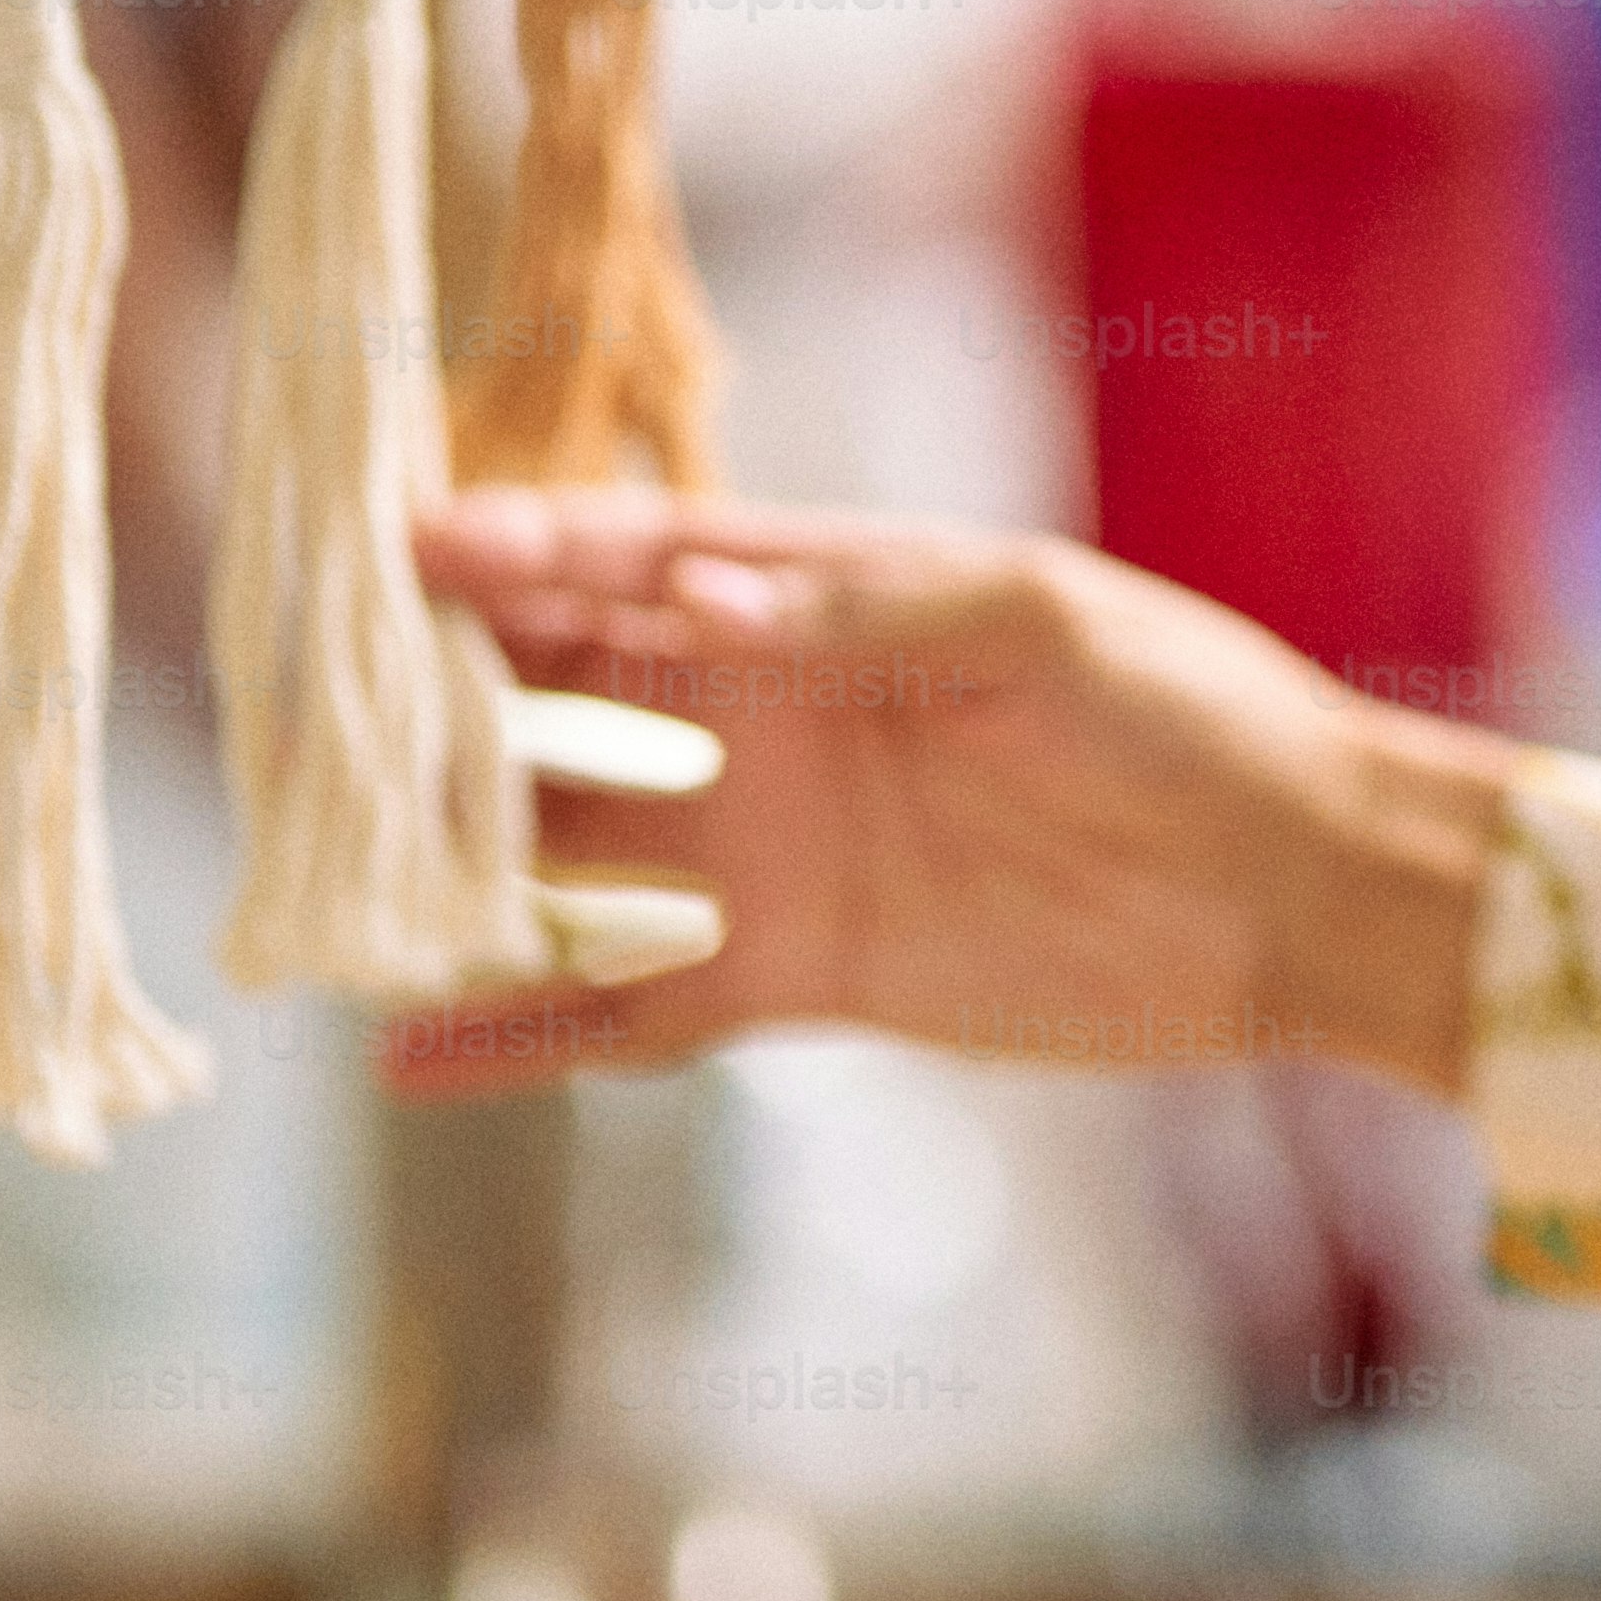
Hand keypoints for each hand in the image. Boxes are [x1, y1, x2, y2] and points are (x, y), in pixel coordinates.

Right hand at [386, 488, 1505, 1098]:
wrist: (1298, 888)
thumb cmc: (1197, 716)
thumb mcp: (1045, 628)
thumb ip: (871, 616)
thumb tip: (709, 596)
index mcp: (832, 601)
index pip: (637, 566)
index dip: (519, 554)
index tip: (396, 547)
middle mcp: (778, 715)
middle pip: (567, 698)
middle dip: (439, 698)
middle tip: (302, 711)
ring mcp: (779, 849)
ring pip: (571, 854)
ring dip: (452, 864)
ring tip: (313, 879)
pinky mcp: (803, 973)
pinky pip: (633, 1007)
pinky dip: (523, 1033)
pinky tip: (408, 1054)